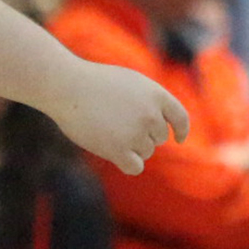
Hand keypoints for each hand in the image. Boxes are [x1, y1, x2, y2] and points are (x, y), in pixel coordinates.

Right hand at [47, 60, 189, 174]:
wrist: (67, 86)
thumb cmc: (92, 82)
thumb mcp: (129, 82)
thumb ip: (148, 100)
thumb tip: (159, 124)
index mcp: (156, 94)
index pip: (180, 118)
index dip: (181, 130)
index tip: (178, 138)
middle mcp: (151, 114)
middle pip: (158, 138)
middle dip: (142, 135)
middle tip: (116, 124)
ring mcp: (136, 132)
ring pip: (145, 152)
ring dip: (129, 147)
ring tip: (107, 130)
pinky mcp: (119, 149)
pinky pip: (135, 166)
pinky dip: (127, 163)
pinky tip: (113, 154)